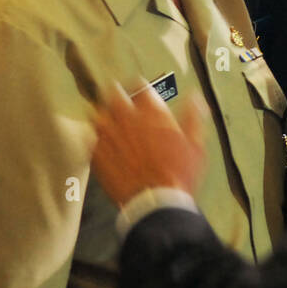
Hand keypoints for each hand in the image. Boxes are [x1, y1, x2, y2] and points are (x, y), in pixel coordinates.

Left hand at [90, 83, 204, 207]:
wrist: (155, 202)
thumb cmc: (179, 173)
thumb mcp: (195, 144)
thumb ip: (193, 117)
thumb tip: (195, 97)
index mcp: (151, 112)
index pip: (139, 85)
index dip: (140, 85)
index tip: (140, 88)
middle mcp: (126, 118)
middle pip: (113, 93)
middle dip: (117, 93)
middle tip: (120, 97)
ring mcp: (108, 136)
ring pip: (97, 113)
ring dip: (104, 114)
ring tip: (110, 119)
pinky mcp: (96, 154)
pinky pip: (91, 138)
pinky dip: (97, 138)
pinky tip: (105, 144)